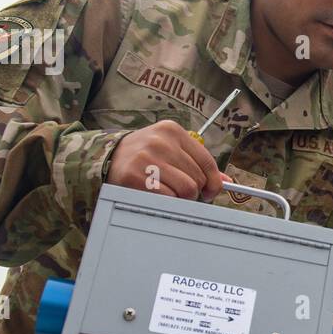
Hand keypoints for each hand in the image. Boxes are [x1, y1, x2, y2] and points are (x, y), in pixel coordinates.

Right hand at [107, 119, 226, 199]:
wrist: (107, 158)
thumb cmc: (143, 156)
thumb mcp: (169, 150)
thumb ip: (196, 163)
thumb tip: (226, 182)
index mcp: (172, 131)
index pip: (207, 161)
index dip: (214, 182)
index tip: (211, 192)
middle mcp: (161, 141)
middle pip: (198, 178)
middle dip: (194, 191)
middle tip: (181, 192)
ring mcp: (147, 158)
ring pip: (186, 190)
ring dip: (182, 199)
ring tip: (168, 193)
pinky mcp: (135, 176)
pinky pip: (168, 198)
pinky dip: (167, 202)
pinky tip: (157, 196)